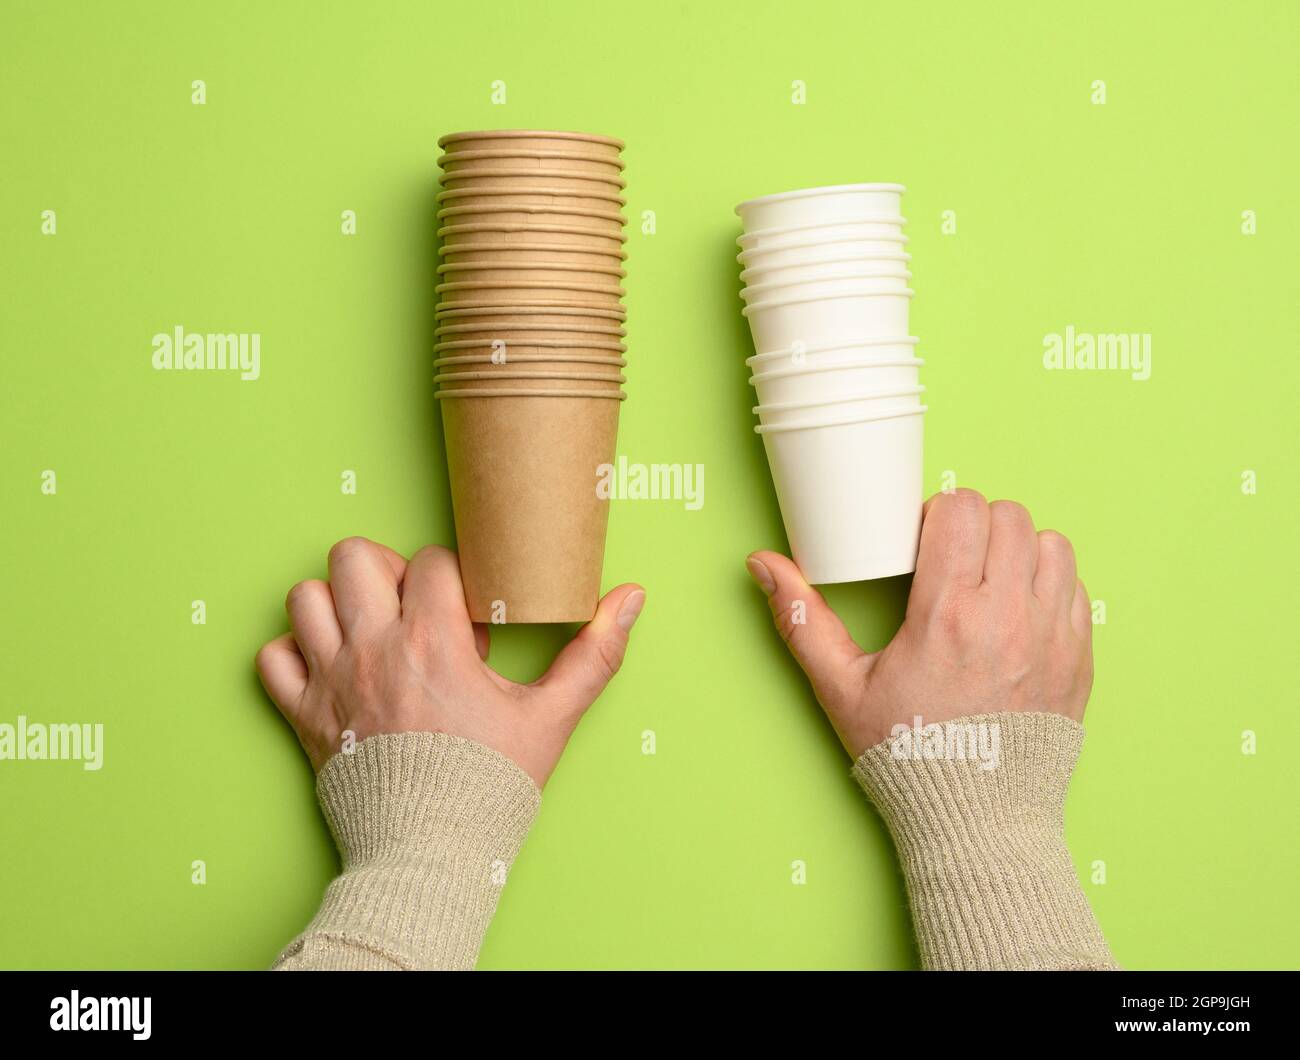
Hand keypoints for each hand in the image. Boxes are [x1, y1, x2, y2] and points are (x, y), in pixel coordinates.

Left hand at [255, 538, 644, 785]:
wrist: (429, 853)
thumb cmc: (488, 786)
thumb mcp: (552, 717)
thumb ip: (593, 653)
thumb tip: (631, 598)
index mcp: (433, 640)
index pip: (431, 560)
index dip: (453, 579)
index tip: (465, 620)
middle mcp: (374, 648)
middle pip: (353, 558)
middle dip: (386, 570)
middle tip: (410, 606)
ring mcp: (331, 680)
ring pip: (304, 597)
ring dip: (334, 604)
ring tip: (368, 629)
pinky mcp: (303, 715)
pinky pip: (271, 658)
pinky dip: (294, 653)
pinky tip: (330, 667)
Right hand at [747, 490, 1092, 757]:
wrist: (976, 821)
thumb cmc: (907, 756)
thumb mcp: (840, 688)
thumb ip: (801, 619)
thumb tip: (762, 564)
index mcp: (947, 616)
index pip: (960, 511)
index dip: (938, 512)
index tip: (926, 537)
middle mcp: (1008, 617)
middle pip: (1009, 517)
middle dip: (977, 524)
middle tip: (955, 556)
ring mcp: (1053, 637)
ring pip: (1052, 543)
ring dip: (1020, 548)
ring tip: (991, 577)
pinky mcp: (1079, 659)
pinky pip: (1076, 587)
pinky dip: (1050, 584)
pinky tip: (1019, 608)